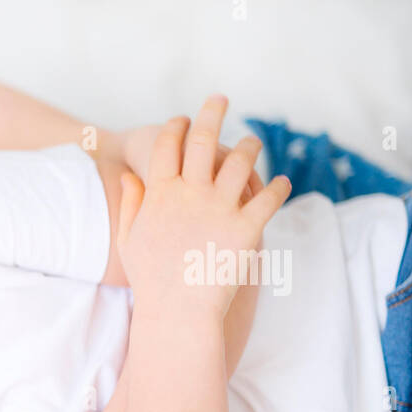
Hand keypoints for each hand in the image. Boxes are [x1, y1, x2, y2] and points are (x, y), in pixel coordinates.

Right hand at [116, 95, 291, 319]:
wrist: (177, 313)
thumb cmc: (151, 280)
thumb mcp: (130, 240)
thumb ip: (132, 204)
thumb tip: (130, 176)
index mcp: (160, 193)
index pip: (167, 145)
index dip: (175, 126)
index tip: (182, 118)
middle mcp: (190, 193)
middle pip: (202, 139)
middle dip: (212, 112)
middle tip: (220, 98)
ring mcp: (220, 208)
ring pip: (241, 160)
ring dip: (249, 146)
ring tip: (254, 141)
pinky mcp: (247, 227)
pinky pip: (269, 197)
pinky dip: (278, 187)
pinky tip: (281, 182)